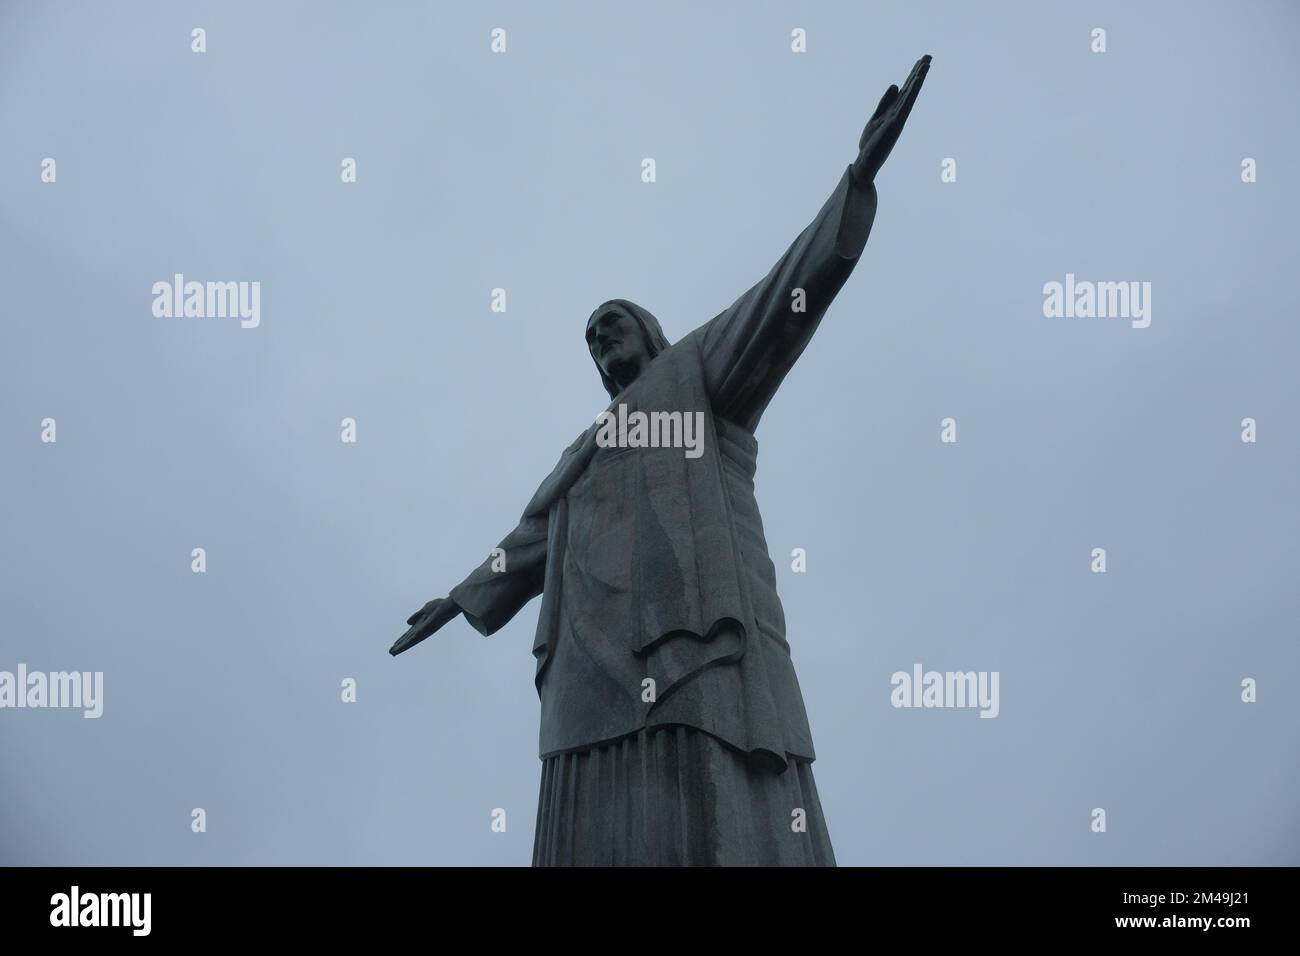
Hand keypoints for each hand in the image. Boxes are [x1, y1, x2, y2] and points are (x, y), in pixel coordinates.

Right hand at [390, 597, 460, 655]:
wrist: (450, 603)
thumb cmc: (440, 606)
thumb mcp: (425, 610)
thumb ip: (417, 616)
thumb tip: (407, 623)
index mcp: (422, 626)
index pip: (409, 635)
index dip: (401, 641)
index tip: (393, 648)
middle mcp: (425, 629)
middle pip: (410, 639)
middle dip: (401, 646)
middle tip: (391, 653)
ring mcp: (428, 627)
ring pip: (414, 638)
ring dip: (404, 644)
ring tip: (396, 651)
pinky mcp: (432, 623)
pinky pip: (424, 630)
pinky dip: (417, 635)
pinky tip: (410, 640)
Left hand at [852, 54, 930, 185]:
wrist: (866, 161)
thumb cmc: (871, 142)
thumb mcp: (876, 117)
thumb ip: (885, 102)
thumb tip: (896, 84)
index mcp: (894, 110)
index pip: (905, 89)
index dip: (912, 75)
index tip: (921, 60)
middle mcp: (899, 112)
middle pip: (910, 88)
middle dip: (919, 72)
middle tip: (928, 56)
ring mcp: (898, 117)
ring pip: (910, 94)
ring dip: (918, 79)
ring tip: (926, 64)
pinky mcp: (895, 122)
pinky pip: (905, 104)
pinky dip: (911, 91)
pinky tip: (916, 80)